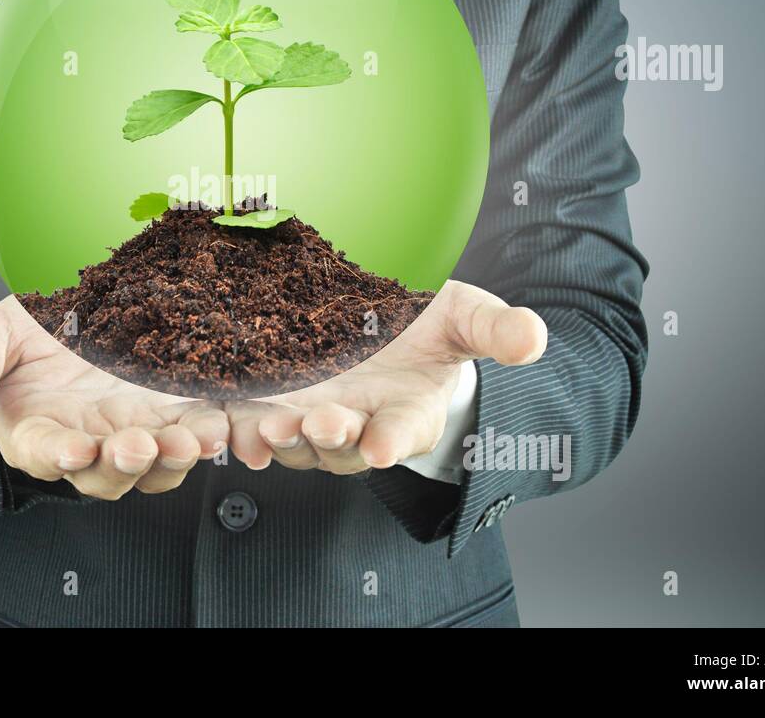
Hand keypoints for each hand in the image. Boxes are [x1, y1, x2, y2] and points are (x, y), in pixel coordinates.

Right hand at [0, 296, 227, 498]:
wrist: (77, 306)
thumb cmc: (28, 330)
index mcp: (37, 432)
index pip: (43, 453)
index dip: (58, 456)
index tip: (74, 449)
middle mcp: (88, 443)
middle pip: (106, 475)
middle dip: (124, 464)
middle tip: (139, 446)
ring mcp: (135, 432)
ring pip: (156, 467)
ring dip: (175, 458)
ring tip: (194, 439)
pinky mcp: (174, 415)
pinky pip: (196, 435)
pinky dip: (212, 434)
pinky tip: (226, 423)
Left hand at [225, 280, 547, 473]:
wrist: (385, 320)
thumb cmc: (432, 326)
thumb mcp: (467, 318)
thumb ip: (496, 330)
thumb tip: (535, 338)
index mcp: (409, 413)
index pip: (404, 434)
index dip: (393, 440)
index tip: (380, 444)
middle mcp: (360, 426)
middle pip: (343, 446)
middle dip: (332, 439)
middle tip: (319, 425)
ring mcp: (315, 417)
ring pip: (297, 443)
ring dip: (284, 440)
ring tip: (271, 426)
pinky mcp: (277, 403)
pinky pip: (255, 425)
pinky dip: (242, 430)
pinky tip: (229, 426)